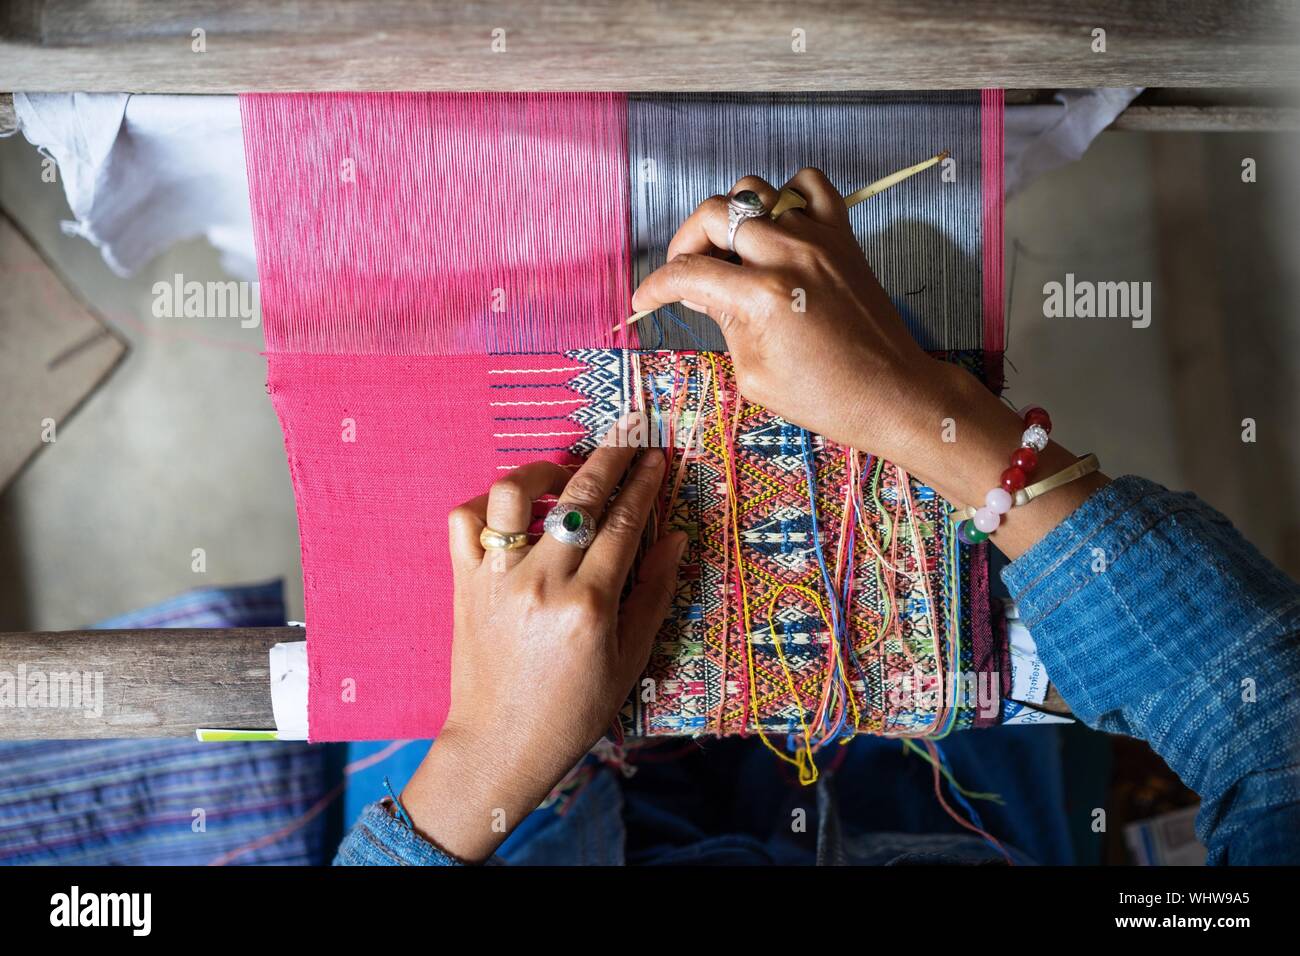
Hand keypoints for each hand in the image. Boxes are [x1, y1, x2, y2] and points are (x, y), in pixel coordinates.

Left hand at [401, 422, 686, 861]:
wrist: (501, 744)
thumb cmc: (573, 711)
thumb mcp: (630, 660)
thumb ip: (654, 593)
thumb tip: (675, 536)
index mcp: (589, 606)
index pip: (624, 523)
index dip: (644, 483)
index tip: (657, 456)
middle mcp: (541, 583)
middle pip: (579, 497)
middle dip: (610, 458)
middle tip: (627, 438)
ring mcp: (496, 580)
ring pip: (511, 495)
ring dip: (542, 471)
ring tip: (563, 473)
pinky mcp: (463, 584)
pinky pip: (463, 521)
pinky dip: (485, 505)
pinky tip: (512, 511)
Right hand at [631, 167, 944, 463]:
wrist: (891, 393)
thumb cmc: (824, 397)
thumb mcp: (754, 373)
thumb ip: (723, 322)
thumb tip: (698, 293)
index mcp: (762, 296)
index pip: (688, 272)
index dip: (656, 287)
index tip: (646, 300)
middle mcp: (789, 255)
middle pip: (713, 214)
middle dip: (685, 243)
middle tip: (686, 273)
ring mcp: (819, 238)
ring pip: (754, 190)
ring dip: (731, 218)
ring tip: (731, 252)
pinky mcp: (843, 236)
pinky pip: (808, 184)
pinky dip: (785, 197)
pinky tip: (777, 231)